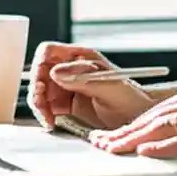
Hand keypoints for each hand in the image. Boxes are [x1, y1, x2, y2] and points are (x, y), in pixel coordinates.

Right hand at [28, 42, 155, 130]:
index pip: (49, 52)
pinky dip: (44, 115)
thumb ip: (84, 78)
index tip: (42, 83)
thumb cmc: (131, 100)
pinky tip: (52, 123)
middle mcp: (71, 70)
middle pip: (40, 73)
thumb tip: (57, 72)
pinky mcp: (67, 105)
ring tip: (49, 119)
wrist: (139, 120)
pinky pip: (46, 107)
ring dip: (39, 105)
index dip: (40, 65)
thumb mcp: (110, 87)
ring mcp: (67, 87)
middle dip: (37, 89)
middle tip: (42, 106)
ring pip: (40, 91)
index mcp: (82, 58)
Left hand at [88, 79, 176, 158]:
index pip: (157, 110)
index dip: (130, 124)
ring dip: (135, 138)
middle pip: (154, 116)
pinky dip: (166, 145)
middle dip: (124, 132)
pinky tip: (148, 151)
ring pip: (165, 125)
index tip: (109, 136)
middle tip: (98, 144)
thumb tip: (175, 134)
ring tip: (112, 148)